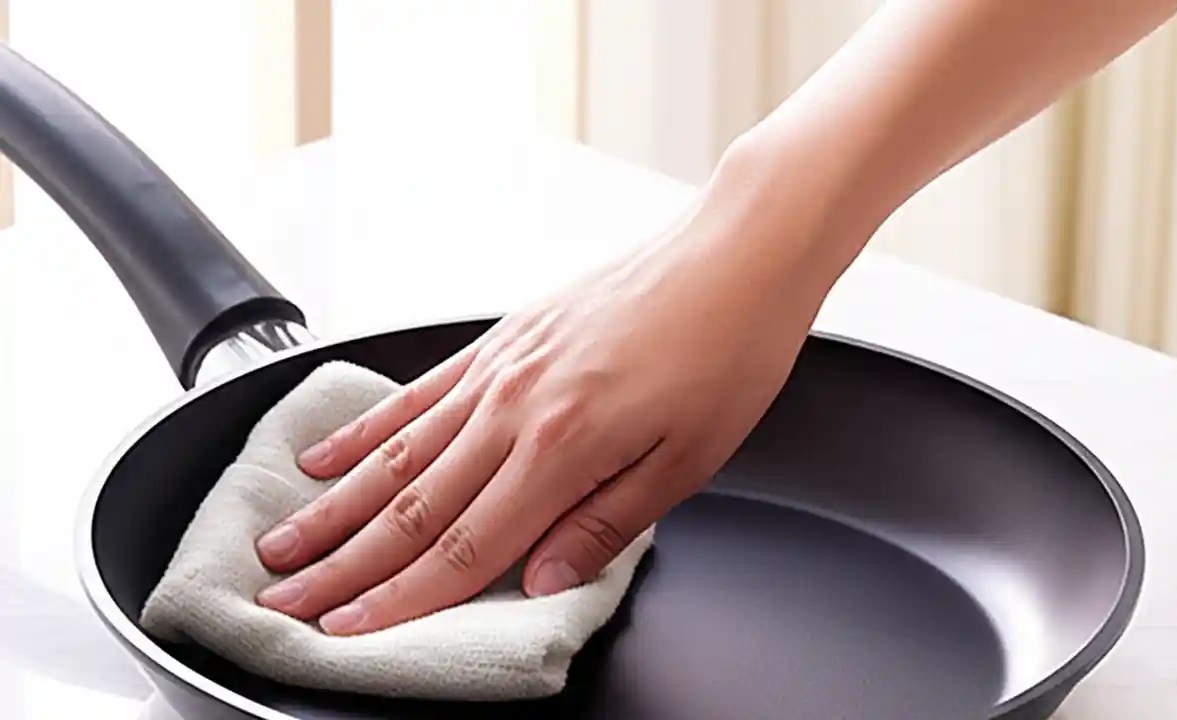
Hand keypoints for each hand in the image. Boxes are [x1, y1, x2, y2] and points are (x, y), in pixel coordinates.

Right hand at [253, 172, 832, 635]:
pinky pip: (417, 392)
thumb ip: (602, 525)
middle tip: (280, 599)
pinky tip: (326, 453)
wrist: (735, 253)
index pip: (463, 547)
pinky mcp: (501, 338)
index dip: (397, 600)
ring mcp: (500, 369)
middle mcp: (516, 408)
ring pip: (397, 452)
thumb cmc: (728, 352)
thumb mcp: (689, 460)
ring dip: (333, 504)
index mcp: (563, 448)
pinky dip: (366, 428)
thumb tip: (538, 582)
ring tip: (280, 540)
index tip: (343, 631)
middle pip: (411, 506)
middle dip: (341, 564)